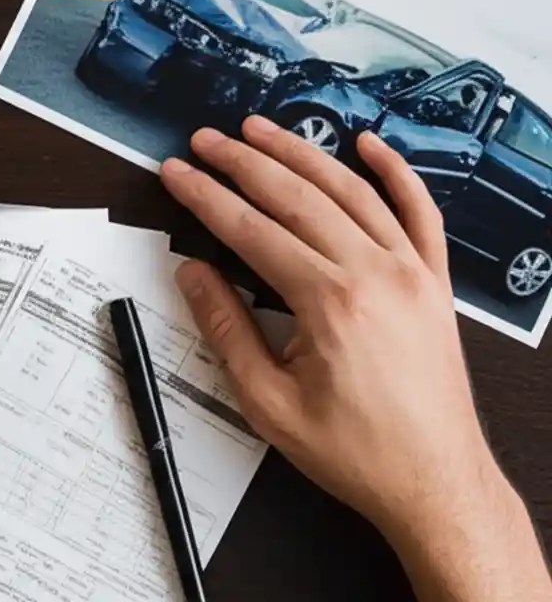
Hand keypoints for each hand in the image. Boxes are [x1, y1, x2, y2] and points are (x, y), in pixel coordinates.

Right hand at [161, 117, 549, 600]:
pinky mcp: (433, 282)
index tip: (178, 174)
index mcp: (330, 303)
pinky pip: (420, 211)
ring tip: (261, 130)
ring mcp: (411, 272)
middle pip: (297, 197)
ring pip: (351, 191)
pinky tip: (368, 145)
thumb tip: (194, 275)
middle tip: (206, 141)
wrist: (434, 481)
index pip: (252, 230)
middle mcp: (375, 274)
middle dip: (243, 162)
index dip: (206, 197)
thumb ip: (227, 330)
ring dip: (302, 153)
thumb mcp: (268, 403)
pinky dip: (395, 172)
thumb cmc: (358, 452)